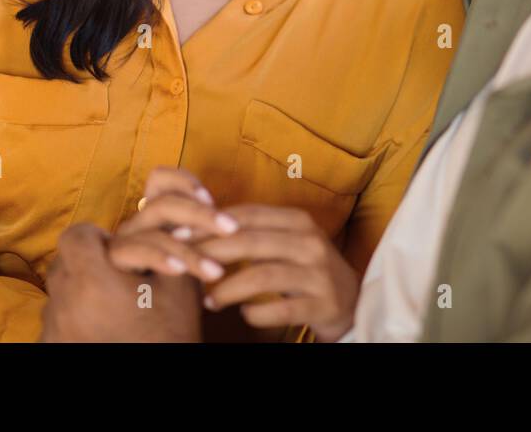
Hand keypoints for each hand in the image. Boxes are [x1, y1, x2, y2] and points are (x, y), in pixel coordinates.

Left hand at [39, 222, 200, 341]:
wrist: (154, 387)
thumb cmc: (170, 337)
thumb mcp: (179, 288)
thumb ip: (170, 247)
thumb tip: (169, 224)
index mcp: (91, 281)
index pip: (76, 236)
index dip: (96, 235)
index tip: (116, 246)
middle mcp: (62, 304)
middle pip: (63, 263)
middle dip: (88, 262)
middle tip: (116, 273)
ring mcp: (52, 331)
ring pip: (59, 294)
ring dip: (80, 290)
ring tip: (111, 301)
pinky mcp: (51, 348)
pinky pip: (56, 323)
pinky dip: (75, 318)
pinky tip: (101, 326)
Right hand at [103, 167, 238, 283]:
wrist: (145, 318)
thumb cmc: (174, 285)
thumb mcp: (192, 255)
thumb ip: (204, 235)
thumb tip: (235, 223)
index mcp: (153, 214)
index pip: (161, 180)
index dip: (184, 182)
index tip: (212, 198)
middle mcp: (136, 223)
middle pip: (162, 203)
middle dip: (200, 214)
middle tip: (231, 229)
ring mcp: (123, 239)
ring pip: (154, 233)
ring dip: (189, 249)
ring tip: (215, 271)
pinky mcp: (113, 259)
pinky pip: (136, 251)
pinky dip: (160, 258)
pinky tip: (179, 270)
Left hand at [195, 204, 359, 341]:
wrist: (350, 301)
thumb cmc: (304, 268)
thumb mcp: (284, 241)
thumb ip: (251, 231)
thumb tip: (196, 224)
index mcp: (298, 220)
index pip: (247, 215)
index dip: (210, 224)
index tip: (179, 235)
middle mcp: (310, 242)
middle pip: (250, 242)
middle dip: (212, 253)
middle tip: (186, 266)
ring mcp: (319, 274)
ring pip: (262, 276)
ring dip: (228, 289)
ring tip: (208, 301)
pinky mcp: (323, 304)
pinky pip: (281, 309)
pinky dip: (256, 314)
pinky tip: (242, 315)